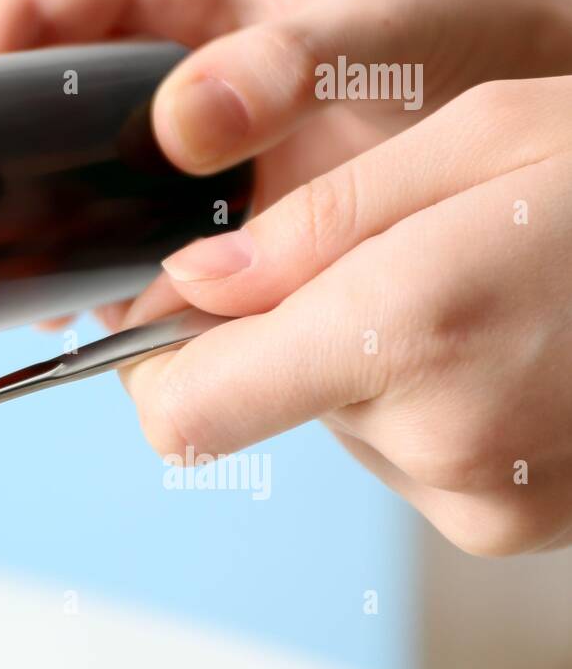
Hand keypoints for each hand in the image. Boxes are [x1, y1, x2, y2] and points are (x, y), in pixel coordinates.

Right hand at [0, 0, 571, 328]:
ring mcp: (171, 125)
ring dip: (56, 234)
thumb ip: (295, 63)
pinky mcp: (195, 191)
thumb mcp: (394, 31)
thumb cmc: (476, 40)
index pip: (26, 7)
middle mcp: (154, 45)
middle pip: (29, 102)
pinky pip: (122, 228)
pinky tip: (118, 310)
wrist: (536, 114)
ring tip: (53, 293)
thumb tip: (181, 123)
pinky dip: (110, 271)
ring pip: (69, 176)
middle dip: (8, 170)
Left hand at [125, 76, 571, 555]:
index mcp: (408, 331)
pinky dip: (423, 399)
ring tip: (467, 290)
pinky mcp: (511, 528)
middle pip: (261, 405)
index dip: (157, 363)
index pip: (184, 411)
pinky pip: (408, 454)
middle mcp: (436, 440)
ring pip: (338, 424)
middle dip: (288, 335)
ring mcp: (478, 502)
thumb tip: (187, 288)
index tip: (185, 308)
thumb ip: (305, 225)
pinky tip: (500, 341)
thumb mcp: (469, 140)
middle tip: (388, 260)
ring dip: (366, 359)